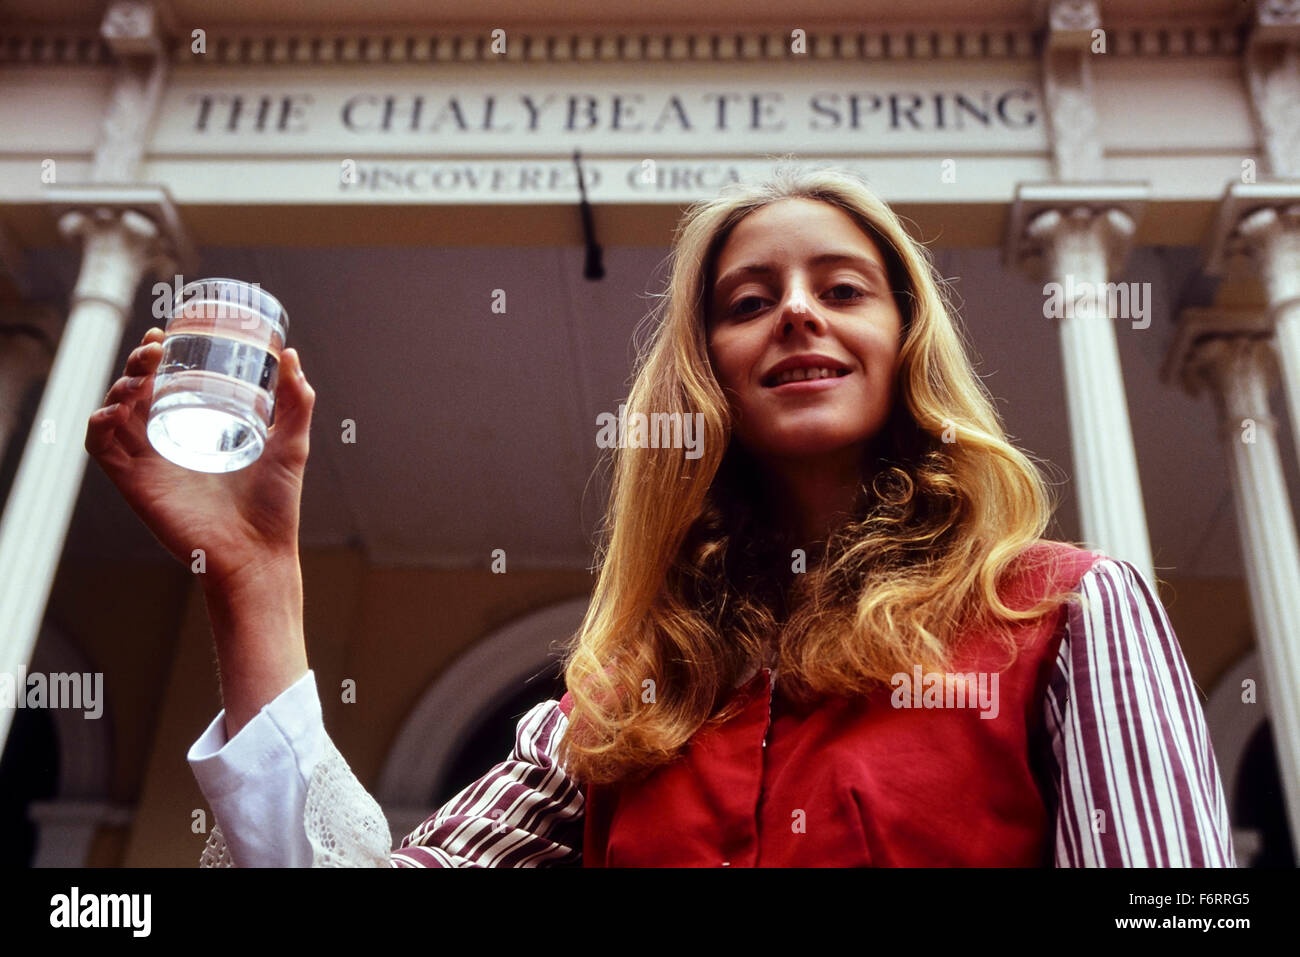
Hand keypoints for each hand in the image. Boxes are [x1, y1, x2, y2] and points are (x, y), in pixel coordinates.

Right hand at [85, 326, 316, 592]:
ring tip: (141, 372)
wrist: (258, 553)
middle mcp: (168, 444)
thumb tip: (293, 357)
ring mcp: (148, 463)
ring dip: (118, 384)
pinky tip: (114, 408)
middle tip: (154, 347)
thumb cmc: (275, 506)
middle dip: (137, 363)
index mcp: (197, 431)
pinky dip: (99, 423)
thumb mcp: (291, 444)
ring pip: (114, 412)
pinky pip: (102, 449)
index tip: (166, 334)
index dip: (158, 357)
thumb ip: (296, 402)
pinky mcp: (134, 484)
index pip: (166, 385)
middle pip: (136, 392)